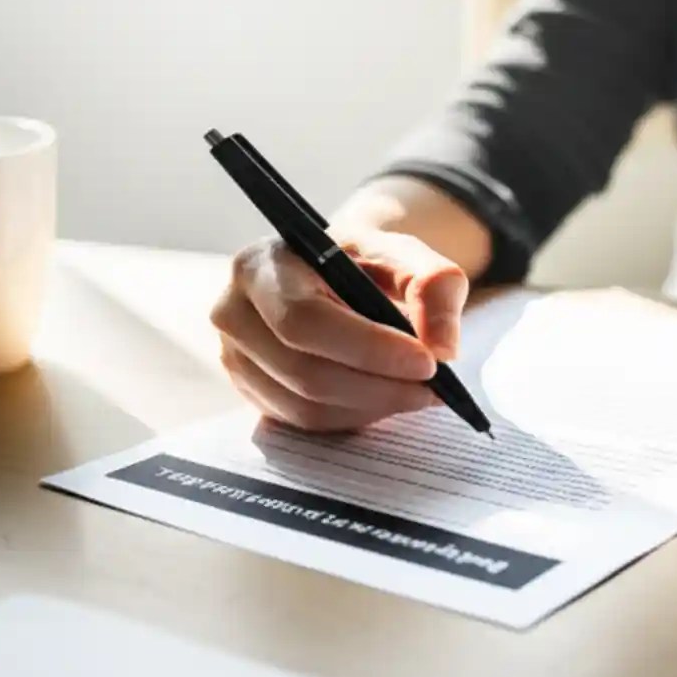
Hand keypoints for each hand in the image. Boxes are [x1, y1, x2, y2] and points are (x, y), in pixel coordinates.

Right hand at [211, 229, 467, 430]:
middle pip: (305, 373)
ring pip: (307, 406)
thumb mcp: (405, 253)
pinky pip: (305, 423)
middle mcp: (233, 313)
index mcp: (261, 266)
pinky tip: (385, 397)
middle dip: (379, 386)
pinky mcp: (251, 393)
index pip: (305, 320)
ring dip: (373, 406)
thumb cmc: (363, 261)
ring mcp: (235, 359)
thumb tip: (443, 348)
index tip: (427, 362)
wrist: (330, 271)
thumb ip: (434, 284)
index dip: (369, 348)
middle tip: (432, 387)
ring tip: (418, 392)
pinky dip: (354, 416)